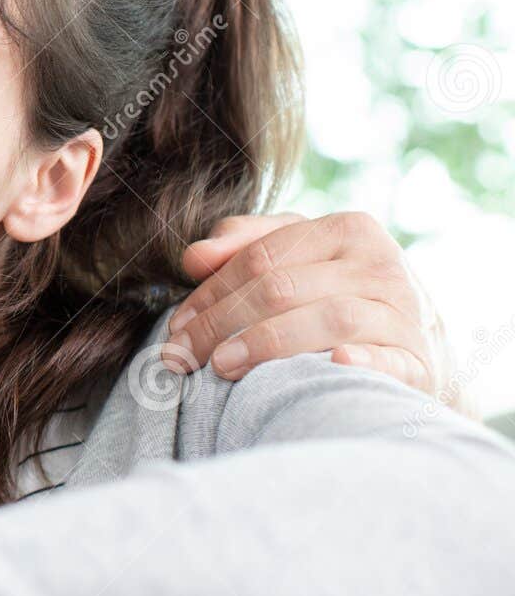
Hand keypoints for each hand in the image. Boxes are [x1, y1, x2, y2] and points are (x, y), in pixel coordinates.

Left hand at [166, 211, 459, 410]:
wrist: (419, 341)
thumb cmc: (339, 293)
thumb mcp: (299, 256)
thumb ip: (245, 244)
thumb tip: (193, 256)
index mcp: (347, 229)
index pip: (260, 258)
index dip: (210, 293)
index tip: (176, 327)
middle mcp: (379, 263)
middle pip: (282, 288)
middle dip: (221, 323)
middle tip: (182, 355)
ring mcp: (403, 312)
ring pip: (329, 318)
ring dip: (268, 343)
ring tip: (222, 366)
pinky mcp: (419, 360)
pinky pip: (388, 359)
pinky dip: (360, 362)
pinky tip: (331, 364)